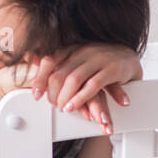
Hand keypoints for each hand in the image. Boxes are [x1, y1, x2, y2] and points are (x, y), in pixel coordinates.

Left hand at [27, 43, 143, 133]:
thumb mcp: (76, 60)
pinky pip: (93, 86)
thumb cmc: (100, 62)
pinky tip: (75, 107)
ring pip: (74, 80)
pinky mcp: (112, 70)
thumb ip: (56, 63)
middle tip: (53, 106)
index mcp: (73, 49)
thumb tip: (28, 59)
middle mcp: (84, 51)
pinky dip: (81, 99)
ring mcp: (98, 59)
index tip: (35, 95)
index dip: (40, 79)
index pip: (50, 61)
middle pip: (60, 74)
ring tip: (63, 109)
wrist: (128, 58)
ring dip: (66, 98)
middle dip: (53, 94)